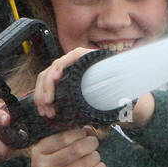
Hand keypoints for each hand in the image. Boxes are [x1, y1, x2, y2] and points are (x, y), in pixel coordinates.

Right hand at [27, 126, 104, 166]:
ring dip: (95, 156)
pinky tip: (100, 166)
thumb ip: (67, 139)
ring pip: (86, 162)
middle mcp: (45, 166)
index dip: (79, 133)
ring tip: (95, 155)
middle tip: (93, 142)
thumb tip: (88, 128)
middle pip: (77, 149)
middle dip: (91, 143)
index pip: (64, 137)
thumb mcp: (50, 152)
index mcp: (39, 151)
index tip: (84, 133)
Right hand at [33, 48, 153, 128]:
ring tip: (45, 110)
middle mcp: (78, 64)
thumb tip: (120, 91)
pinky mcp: (64, 84)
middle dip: (46, 86)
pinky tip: (45, 110)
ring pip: (48, 78)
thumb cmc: (125, 92)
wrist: (125, 101)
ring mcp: (69, 73)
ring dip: (42, 94)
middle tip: (47, 104)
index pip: (73, 55)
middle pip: (55, 67)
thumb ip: (122, 90)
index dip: (61, 65)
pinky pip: (49, 87)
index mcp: (92, 60)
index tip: (55, 78)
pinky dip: (43, 98)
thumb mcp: (126, 89)